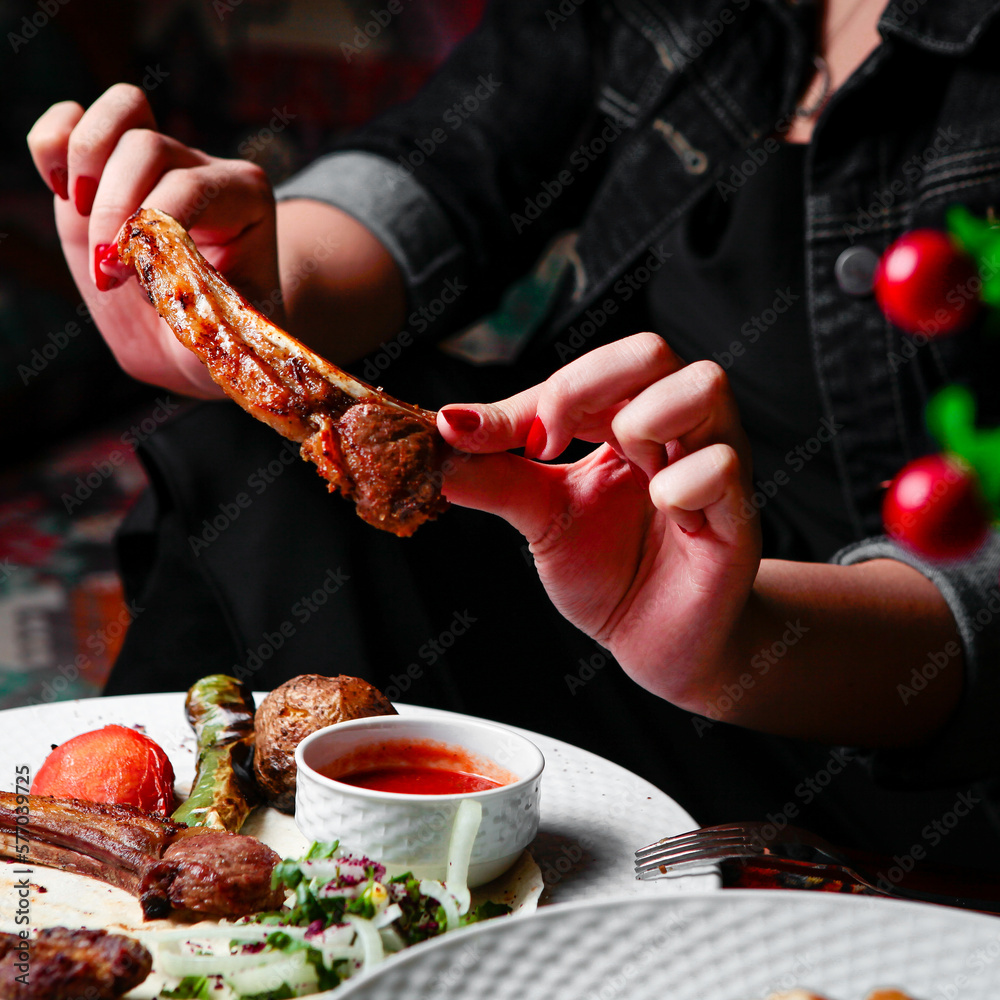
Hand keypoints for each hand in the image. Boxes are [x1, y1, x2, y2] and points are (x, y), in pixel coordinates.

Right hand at [27, 84, 279, 397]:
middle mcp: (204, 168)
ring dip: (85, 163)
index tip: (130, 280)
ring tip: (81, 215)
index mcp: (246, 200)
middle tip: (108, 271)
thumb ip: (206, 318)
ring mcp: (156, 161)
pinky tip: (63, 196)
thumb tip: (166, 287)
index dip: (150, 227)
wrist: (196, 337)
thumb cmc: (219, 336)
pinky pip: (73, 118)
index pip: (192, 187)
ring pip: (122, 108)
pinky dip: (52, 147)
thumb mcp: (226, 340)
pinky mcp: (106, 166)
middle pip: (150, 145)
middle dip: (115, 208)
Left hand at [436, 333, 761, 709]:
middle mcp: (679, 430)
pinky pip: (721, 466)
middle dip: (583, 388)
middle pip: (651, 350)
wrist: (653, 643)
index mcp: (631, 420)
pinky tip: (666, 518)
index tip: (474, 434)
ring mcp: (716, 466)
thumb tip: (442, 433)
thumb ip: (497, 475)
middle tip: (547, 444)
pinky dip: (677, 486)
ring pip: (703, 386)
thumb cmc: (610, 572)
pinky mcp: (739, 516)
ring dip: (641, 424)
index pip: (590, 371)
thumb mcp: (542, 517)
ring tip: (628, 476)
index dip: (532, 397)